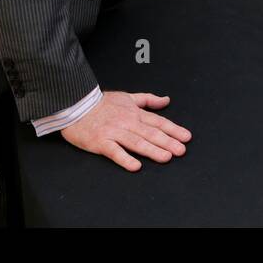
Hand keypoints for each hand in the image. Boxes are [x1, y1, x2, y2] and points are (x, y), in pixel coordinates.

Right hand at [60, 91, 191, 171]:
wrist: (76, 105)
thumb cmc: (102, 103)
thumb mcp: (127, 96)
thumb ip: (148, 99)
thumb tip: (166, 100)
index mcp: (135, 113)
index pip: (158, 122)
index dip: (173, 129)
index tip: (186, 137)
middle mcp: (127, 123)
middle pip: (151, 133)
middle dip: (168, 142)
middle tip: (181, 151)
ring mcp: (114, 132)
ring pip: (136, 142)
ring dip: (152, 150)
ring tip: (166, 157)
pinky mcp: (100, 142)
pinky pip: (114, 152)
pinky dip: (125, 159)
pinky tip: (136, 166)